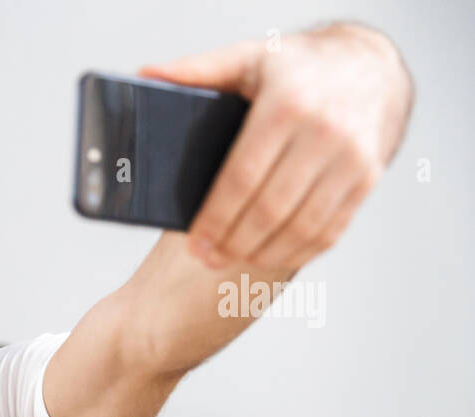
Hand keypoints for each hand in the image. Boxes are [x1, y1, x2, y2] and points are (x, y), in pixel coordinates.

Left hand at [140, 22, 412, 271]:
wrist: (368, 67)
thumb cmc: (297, 69)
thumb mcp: (247, 58)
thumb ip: (197, 69)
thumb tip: (147, 75)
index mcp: (286, 105)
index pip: (242, 178)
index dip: (216, 218)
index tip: (195, 244)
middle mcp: (325, 132)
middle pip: (270, 209)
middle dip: (233, 242)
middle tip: (207, 258)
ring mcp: (352, 158)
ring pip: (301, 227)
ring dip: (263, 253)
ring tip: (232, 259)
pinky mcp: (368, 179)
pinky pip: (330, 231)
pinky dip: (297, 252)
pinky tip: (270, 256)